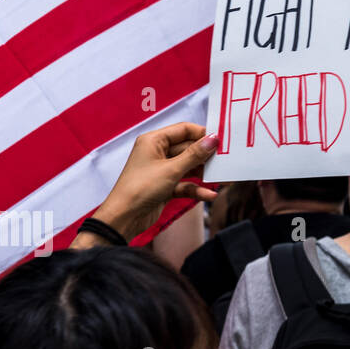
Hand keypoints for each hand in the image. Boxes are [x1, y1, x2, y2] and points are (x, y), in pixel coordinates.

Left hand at [78, 123, 218, 245]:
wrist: (123, 218)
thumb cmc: (140, 188)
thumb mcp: (171, 169)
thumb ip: (194, 154)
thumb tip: (213, 140)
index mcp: (154, 141)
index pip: (183, 130)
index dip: (202, 134)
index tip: (221, 140)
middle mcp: (157, 153)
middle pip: (188, 149)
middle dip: (206, 156)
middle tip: (226, 159)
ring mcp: (162, 170)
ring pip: (189, 167)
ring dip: (204, 173)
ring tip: (223, 178)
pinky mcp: (165, 187)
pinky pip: (185, 184)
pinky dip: (197, 189)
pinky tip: (209, 194)